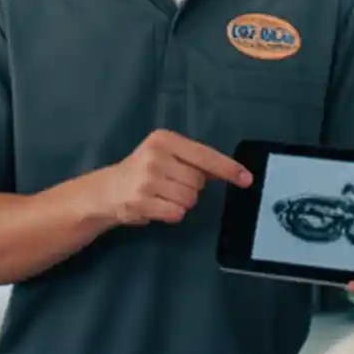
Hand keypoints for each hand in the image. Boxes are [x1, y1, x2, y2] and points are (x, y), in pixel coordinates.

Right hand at [96, 129, 252, 226]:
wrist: (106, 191)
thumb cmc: (142, 170)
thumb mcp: (166, 155)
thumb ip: (195, 161)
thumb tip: (231, 171)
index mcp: (164, 139)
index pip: (204, 155)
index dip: (228, 168)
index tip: (247, 178)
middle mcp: (155, 156)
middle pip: (198, 181)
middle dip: (191, 187)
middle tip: (170, 185)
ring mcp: (147, 179)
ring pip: (189, 199)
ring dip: (181, 202)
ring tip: (162, 196)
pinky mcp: (142, 201)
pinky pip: (177, 213)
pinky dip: (172, 214)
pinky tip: (156, 206)